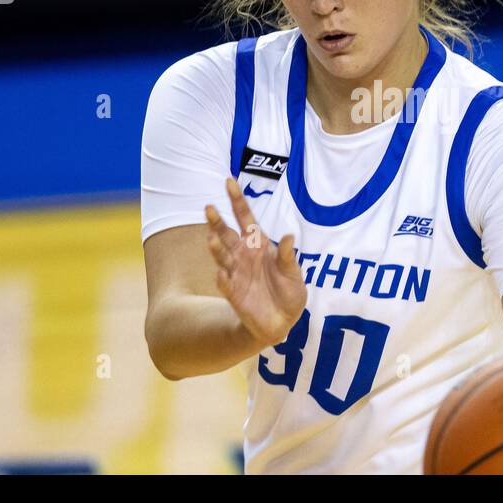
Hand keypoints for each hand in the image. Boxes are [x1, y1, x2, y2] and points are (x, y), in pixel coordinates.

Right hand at [205, 177, 307, 346]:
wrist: (282, 321)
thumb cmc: (288, 291)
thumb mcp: (293, 272)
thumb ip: (287, 255)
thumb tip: (288, 235)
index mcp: (258, 244)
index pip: (246, 218)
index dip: (237, 200)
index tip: (229, 181)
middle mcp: (243, 255)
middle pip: (226, 234)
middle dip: (217, 222)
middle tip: (208, 208)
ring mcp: (236, 273)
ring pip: (222, 256)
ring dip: (216, 248)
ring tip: (211, 238)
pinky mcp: (234, 293)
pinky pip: (225, 284)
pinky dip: (223, 278)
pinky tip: (221, 272)